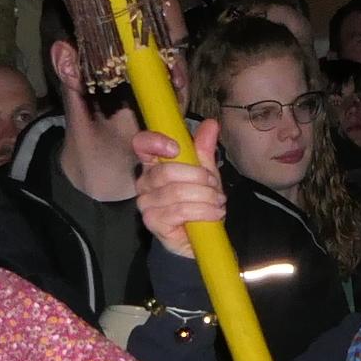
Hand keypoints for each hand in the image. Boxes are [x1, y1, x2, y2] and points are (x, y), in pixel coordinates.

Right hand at [134, 122, 226, 259]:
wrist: (201, 236)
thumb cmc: (198, 201)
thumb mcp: (206, 172)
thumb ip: (204, 149)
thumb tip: (211, 124)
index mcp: (153, 164)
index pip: (142, 144)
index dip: (155, 142)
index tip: (176, 148)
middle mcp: (145, 182)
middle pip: (166, 171)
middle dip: (197, 177)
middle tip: (214, 186)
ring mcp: (146, 202)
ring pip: (176, 192)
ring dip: (205, 196)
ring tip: (218, 202)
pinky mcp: (153, 221)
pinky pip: (179, 211)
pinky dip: (203, 211)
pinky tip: (215, 213)